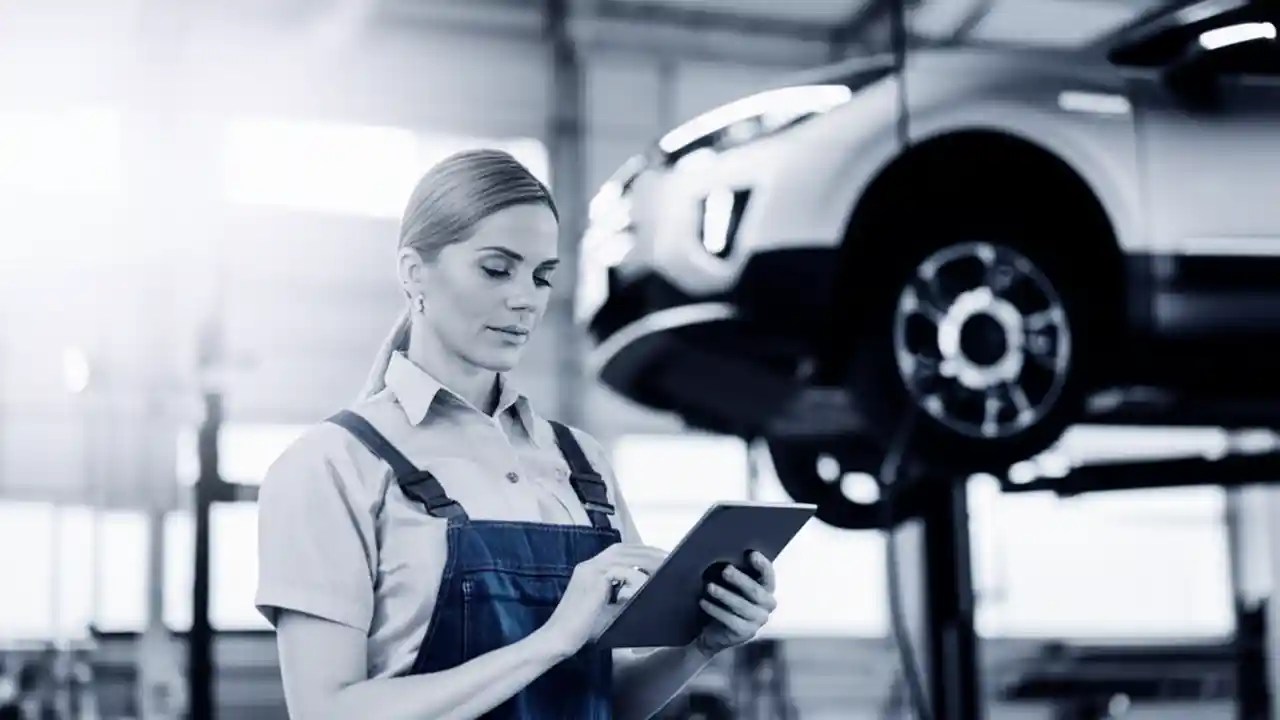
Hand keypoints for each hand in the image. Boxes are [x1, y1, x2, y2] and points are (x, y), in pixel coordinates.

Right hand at [539, 543, 666, 657]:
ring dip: (645, 558)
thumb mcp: (606, 610)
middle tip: (667, 556)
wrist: (558, 638)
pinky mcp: (592, 580)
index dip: (638, 552)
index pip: (618, 552)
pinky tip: (646, 583)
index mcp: (590, 570)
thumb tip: (644, 595)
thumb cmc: (580, 629)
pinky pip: (621, 571)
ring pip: (623, 555)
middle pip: (622, 548)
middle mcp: (589, 565)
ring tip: (663, 565)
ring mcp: (590, 570)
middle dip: (646, 550)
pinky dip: (635, 576)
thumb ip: (621, 598)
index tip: (658, 557)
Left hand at [694, 551, 777, 657]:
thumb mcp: (731, 586)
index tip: (751, 554)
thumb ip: (734, 572)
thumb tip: (723, 554)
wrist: (714, 632)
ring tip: (709, 587)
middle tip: (726, 569)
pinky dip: (716, 610)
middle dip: (740, 579)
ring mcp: (757, 621)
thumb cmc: (724, 601)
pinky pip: (731, 620)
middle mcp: (767, 606)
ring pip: (742, 606)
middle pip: (756, 591)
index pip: (769, 576)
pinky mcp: (745, 633)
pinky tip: (703, 602)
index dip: (762, 565)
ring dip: (725, 595)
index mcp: (766, 589)